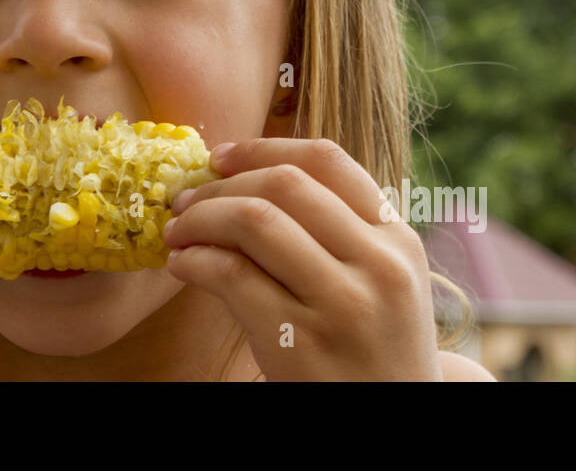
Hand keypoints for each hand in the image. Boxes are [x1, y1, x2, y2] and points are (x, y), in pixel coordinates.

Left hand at [163, 138, 442, 380]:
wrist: (398, 427)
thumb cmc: (374, 351)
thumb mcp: (382, 283)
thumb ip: (336, 232)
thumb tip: (240, 184)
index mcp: (397, 239)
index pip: (327, 160)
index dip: (262, 148)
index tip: (220, 156)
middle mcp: (378, 264)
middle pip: (283, 185)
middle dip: (221, 185)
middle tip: (186, 199)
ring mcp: (343, 305)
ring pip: (255, 222)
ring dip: (200, 218)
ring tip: (177, 232)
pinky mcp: (302, 344)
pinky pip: (232, 276)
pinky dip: (195, 262)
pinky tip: (183, 267)